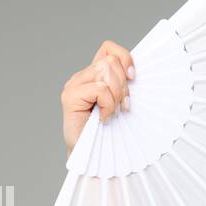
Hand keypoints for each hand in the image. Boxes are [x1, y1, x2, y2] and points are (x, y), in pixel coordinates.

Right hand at [60, 39, 135, 154]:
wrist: (91, 155)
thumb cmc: (107, 133)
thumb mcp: (121, 103)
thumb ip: (123, 86)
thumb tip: (135, 73)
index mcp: (94, 76)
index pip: (109, 49)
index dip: (124, 58)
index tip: (133, 77)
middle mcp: (82, 77)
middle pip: (111, 62)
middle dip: (123, 86)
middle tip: (120, 107)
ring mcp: (74, 85)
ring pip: (106, 72)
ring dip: (116, 96)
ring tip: (111, 113)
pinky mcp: (70, 96)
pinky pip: (100, 89)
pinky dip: (107, 105)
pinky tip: (102, 118)